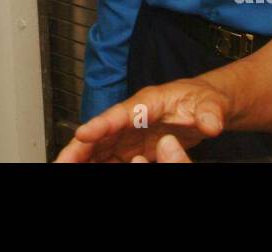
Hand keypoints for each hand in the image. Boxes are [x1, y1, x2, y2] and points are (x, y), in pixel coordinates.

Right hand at [54, 76, 230, 162]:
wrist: (205, 106)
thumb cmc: (202, 99)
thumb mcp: (210, 103)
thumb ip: (209, 112)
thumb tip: (211, 124)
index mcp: (148, 103)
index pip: (120, 113)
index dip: (100, 124)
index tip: (82, 134)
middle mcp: (132, 118)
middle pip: (100, 132)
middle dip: (78, 146)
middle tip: (61, 161)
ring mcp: (131, 134)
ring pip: (100, 148)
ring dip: (83, 158)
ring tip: (63, 168)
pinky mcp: (134, 148)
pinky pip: (111, 159)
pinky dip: (99, 165)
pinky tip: (89, 172)